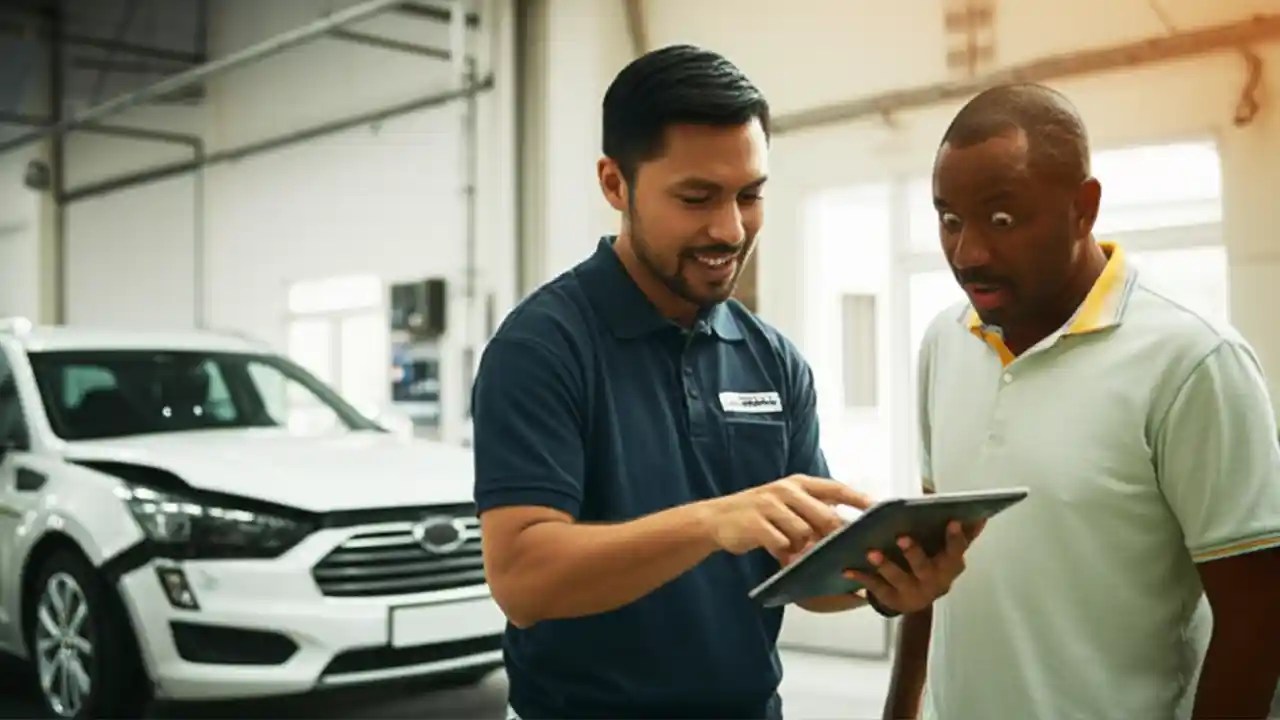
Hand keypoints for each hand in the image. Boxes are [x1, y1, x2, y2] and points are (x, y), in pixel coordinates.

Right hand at [705, 475, 873, 556]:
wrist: (717, 519)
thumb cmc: (759, 515)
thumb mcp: (786, 505)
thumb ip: (812, 513)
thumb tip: (844, 530)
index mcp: (798, 484)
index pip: (835, 488)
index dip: (858, 499)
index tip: (878, 509)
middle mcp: (786, 490)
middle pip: (823, 515)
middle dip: (833, 536)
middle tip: (840, 551)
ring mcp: (769, 505)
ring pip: (803, 532)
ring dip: (803, 547)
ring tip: (798, 553)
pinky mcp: (756, 523)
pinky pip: (781, 543)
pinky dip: (784, 553)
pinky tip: (781, 556)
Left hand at [845, 519, 984, 614]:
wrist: (918, 597)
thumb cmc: (934, 563)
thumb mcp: (948, 549)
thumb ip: (962, 532)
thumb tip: (979, 514)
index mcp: (950, 565)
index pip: (956, 551)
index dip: (956, 537)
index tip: (951, 520)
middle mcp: (935, 582)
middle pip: (926, 568)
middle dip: (914, 553)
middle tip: (901, 537)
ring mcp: (914, 593)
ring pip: (900, 579)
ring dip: (885, 566)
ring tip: (871, 552)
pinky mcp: (894, 600)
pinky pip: (877, 589)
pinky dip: (862, 578)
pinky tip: (847, 568)